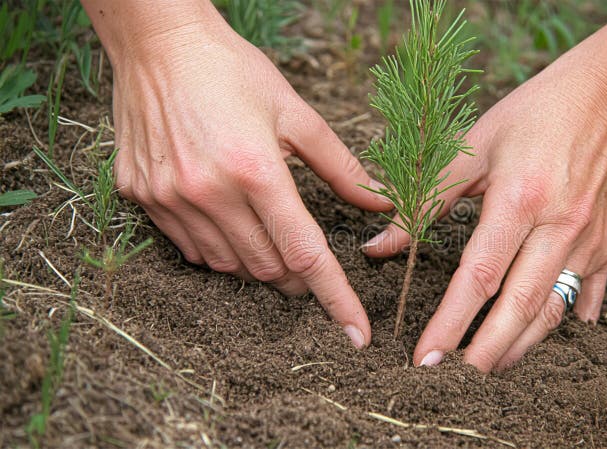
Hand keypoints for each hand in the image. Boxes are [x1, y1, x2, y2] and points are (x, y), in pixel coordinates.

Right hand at [106, 12, 390, 347]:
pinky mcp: (142, 197)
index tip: (356, 334)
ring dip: (257, 262)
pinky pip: (190, 248)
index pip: (305, 253)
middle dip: (296, 275)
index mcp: (256, 169)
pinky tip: (226, 221)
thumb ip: (341, 166)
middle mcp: (209, 192)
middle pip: (268, 267)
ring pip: (228, 264)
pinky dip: (219, 248)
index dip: (335, 298)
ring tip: (265, 232)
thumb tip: (380, 202)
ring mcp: (170, 198)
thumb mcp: (296, 113)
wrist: (157, 44)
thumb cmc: (233, 71)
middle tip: (307, 262)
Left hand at [363, 62, 606, 370]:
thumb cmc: (533, 114)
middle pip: (520, 306)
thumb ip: (424, 200)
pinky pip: (587, 295)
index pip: (478, 277)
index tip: (425, 357)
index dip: (451, 322)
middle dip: (486, 352)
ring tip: (489, 367)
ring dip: (520, 345)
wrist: (606, 96)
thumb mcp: (472, 146)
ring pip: (553, 310)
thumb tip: (377, 247)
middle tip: (455, 382)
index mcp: (518, 199)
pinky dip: (566, 320)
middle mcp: (558, 226)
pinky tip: (546, 336)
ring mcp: (588, 240)